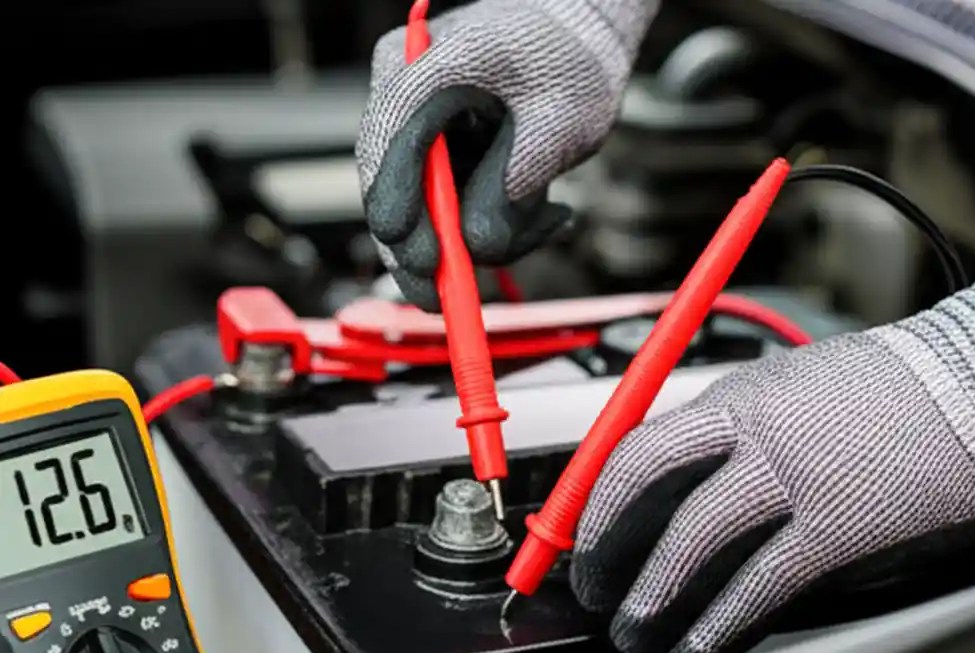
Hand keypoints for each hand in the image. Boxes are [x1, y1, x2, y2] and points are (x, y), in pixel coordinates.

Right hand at [356, 0, 657, 308]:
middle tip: (449, 301)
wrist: (583, 25)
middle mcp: (404, 91)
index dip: (403, 215)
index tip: (427, 266)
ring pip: (422, 205)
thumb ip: (515, 183)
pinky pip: (448, 201)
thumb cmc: (572, 54)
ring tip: (549, 220)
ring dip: (481, 234)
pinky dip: (492, 219)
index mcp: (425, 69)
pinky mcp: (437, 147)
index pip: (389, 148)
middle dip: (428, 248)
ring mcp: (415, 120)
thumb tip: (478, 247)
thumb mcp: (558, 123)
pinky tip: (546, 212)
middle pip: (390, 187)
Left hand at [571, 248, 974, 652]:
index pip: (639, 445)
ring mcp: (795, 479)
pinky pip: (760, 585)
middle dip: (608, 551)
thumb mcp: (798, 382)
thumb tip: (693, 478)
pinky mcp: (838, 528)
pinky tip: (699, 647)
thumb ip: (744, 428)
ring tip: (635, 632)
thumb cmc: (893, 384)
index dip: (599, 500)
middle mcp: (755, 432)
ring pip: (694, 542)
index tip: (584, 533)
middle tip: (596, 593)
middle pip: (649, 493)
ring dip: (655, 596)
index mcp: (741, 394)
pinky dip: (721, 624)